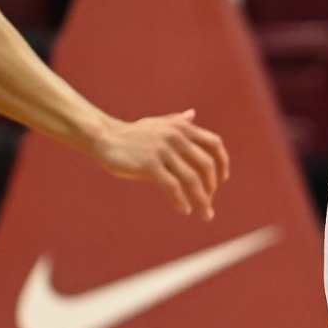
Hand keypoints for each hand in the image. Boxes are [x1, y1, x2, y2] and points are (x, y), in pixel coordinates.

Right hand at [94, 110, 230, 220]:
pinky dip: (181, 201)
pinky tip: (184, 211)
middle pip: (206, 165)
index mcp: (182, 127)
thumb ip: (178, 122)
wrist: (105, 138)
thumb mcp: (158, 124)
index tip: (223, 178)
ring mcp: (163, 150)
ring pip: (192, 179)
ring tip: (204, 214)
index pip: (214, 143)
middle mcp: (176, 137)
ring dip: (201, 200)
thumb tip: (192, 114)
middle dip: (211, 186)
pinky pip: (172, 187)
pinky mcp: (150, 165)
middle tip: (209, 201)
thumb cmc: (132, 133)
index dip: (223, 161)